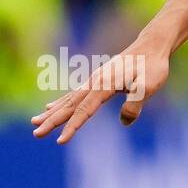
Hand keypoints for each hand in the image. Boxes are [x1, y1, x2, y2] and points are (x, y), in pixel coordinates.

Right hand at [30, 39, 170, 143]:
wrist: (151, 46)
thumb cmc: (152, 67)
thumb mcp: (149, 86)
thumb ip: (136, 103)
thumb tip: (124, 122)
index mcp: (104, 86)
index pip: (84, 111)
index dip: (72, 127)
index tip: (60, 141)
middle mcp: (94, 82)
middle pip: (69, 105)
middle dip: (52, 121)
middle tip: (35, 133)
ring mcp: (93, 80)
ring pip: (68, 99)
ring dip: (52, 112)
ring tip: (35, 121)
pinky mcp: (97, 80)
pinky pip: (74, 95)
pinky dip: (61, 103)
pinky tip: (50, 107)